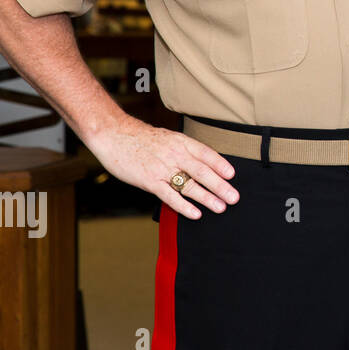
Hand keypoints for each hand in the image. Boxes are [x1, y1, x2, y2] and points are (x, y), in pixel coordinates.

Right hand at [85, 116, 238, 219]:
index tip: (232, 175)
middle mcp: (175, 154)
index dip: (220, 165)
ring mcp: (162, 168)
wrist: (114, 135)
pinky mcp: (149, 181)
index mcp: (181, 142)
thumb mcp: (168, 138)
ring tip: (220, 207)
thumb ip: (184, 150)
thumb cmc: (141, 139)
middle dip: (220, 186)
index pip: (206, 154)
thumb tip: (202, 163)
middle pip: (202, 172)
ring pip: (189, 185)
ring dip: (207, 198)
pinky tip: (196, 214)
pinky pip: (170, 196)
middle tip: (234, 197)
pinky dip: (184, 206)